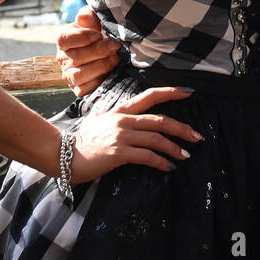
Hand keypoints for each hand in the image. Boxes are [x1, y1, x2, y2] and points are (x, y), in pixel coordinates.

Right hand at [57, 6, 121, 96]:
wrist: (106, 51)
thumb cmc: (98, 34)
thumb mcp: (94, 21)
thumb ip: (89, 16)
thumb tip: (86, 16)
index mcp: (63, 39)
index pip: (64, 39)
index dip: (83, 37)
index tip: (99, 34)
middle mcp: (62, 58)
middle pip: (76, 57)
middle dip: (99, 51)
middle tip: (115, 46)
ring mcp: (69, 75)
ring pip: (78, 75)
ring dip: (100, 66)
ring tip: (115, 59)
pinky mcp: (78, 89)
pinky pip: (84, 89)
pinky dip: (99, 81)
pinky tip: (110, 72)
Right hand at [68, 87, 201, 183]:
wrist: (63, 154)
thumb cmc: (83, 141)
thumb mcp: (102, 123)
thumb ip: (121, 120)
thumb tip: (138, 124)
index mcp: (121, 111)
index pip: (149, 96)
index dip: (171, 92)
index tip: (189, 92)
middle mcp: (124, 121)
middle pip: (161, 120)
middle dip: (182, 128)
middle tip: (197, 137)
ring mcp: (121, 136)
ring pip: (157, 139)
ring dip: (175, 148)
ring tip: (185, 155)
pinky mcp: (119, 153)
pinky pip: (147, 156)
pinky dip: (161, 162)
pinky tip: (168, 167)